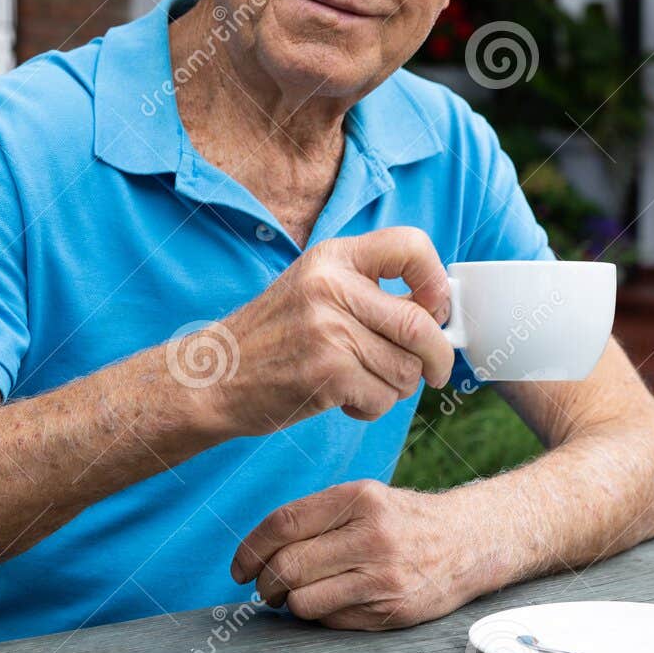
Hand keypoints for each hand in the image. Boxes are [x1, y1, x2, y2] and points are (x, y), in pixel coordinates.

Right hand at [195, 227, 455, 435]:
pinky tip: (345, 399)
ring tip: (363, 383)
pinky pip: (383, 397)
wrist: (214, 377)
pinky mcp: (327, 373)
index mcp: (333, 257)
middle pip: (419, 322)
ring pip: (406, 368)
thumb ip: (369, 291)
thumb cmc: (273, 338)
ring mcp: (328, 330)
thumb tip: (439, 309)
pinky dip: (373, 407)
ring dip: (396, 387)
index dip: (436, 279)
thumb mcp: (314, 289)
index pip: (410, 246)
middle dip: (438, 355)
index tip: (437, 307)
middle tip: (436, 371)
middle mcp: (331, 286)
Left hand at [231, 479, 479, 629]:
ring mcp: (384, 576)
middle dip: (265, 583)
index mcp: (359, 498)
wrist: (469, 542)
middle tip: (266, 587)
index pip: (283, 524)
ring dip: (290, 604)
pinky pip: (332, 621)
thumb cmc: (403, 520)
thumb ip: (316, 517)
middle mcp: (372, 535)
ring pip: (304, 602)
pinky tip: (334, 602)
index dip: (250, 549)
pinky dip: (321, 616)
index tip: (239, 567)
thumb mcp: (364, 499)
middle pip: (288, 567)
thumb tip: (257, 553)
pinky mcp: (392, 610)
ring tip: (297, 596)